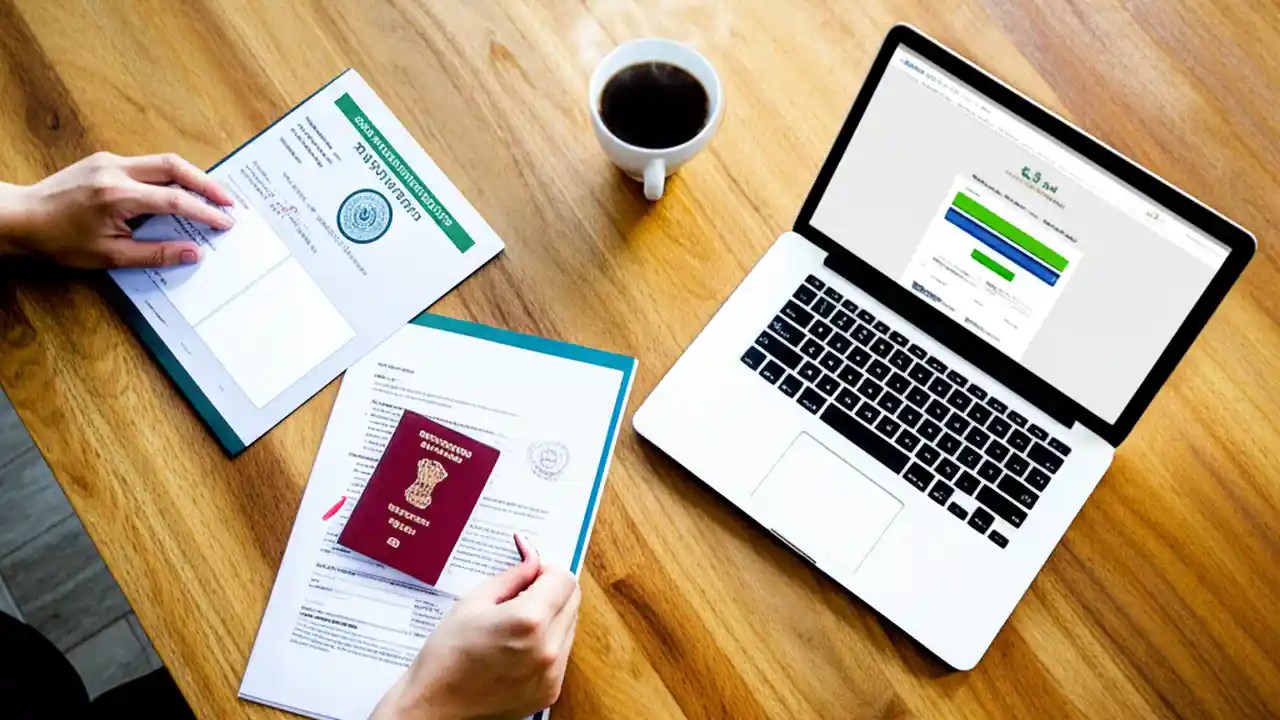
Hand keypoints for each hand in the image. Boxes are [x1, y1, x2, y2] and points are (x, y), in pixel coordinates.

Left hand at [0, 151, 234, 268]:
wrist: (21, 218)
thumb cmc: (59, 240)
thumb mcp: (109, 255)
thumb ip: (155, 253)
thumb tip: (192, 253)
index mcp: (118, 196)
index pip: (175, 200)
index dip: (205, 211)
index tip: (225, 222)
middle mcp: (116, 171)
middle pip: (176, 167)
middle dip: (207, 183)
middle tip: (229, 201)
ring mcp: (109, 162)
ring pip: (163, 161)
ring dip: (191, 176)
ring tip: (211, 195)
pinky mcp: (105, 161)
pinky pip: (146, 164)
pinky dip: (170, 176)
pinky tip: (179, 191)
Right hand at [374, 535, 580, 719]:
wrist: (434, 706)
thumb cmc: (446, 654)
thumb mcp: (473, 602)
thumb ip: (512, 576)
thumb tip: (533, 558)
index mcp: (528, 620)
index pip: (564, 579)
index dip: (546, 571)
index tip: (530, 575)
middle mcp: (547, 648)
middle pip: (573, 600)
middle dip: (551, 591)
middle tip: (521, 596)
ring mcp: (551, 673)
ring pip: (570, 626)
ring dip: (552, 617)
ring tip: (515, 625)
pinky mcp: (549, 691)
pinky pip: (561, 654)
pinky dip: (547, 643)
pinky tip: (517, 647)